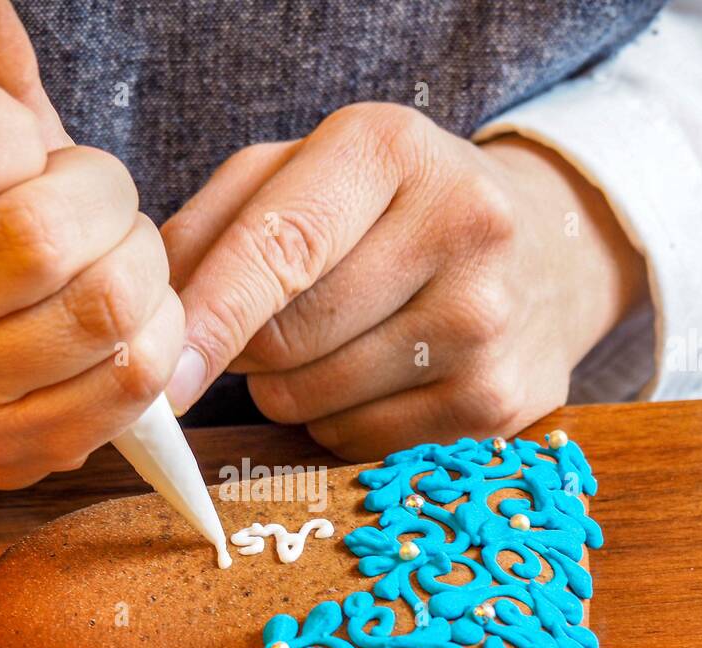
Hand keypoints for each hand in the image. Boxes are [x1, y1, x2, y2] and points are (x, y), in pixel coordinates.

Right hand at [0, 0, 182, 486]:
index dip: (9, 134)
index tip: (18, 148)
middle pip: (38, 237)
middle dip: (104, 200)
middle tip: (99, 204)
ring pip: (100, 308)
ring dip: (141, 267)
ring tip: (117, 259)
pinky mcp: (10, 453)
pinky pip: (132, 378)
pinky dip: (158, 332)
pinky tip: (131, 318)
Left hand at [162, 103, 646, 458]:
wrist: (542, 252)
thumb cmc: (392, 210)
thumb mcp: (305, 173)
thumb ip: (215, 225)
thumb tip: (159, 320)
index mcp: (394, 150)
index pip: (279, 248)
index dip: (210, 318)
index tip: (163, 374)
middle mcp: (462, 229)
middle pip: (288, 339)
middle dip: (248, 348)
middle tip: (269, 324)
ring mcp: (489, 324)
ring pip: (314, 401)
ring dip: (291, 388)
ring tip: (336, 342)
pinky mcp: (500, 403)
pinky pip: (358, 443)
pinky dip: (340, 421)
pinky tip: (378, 377)